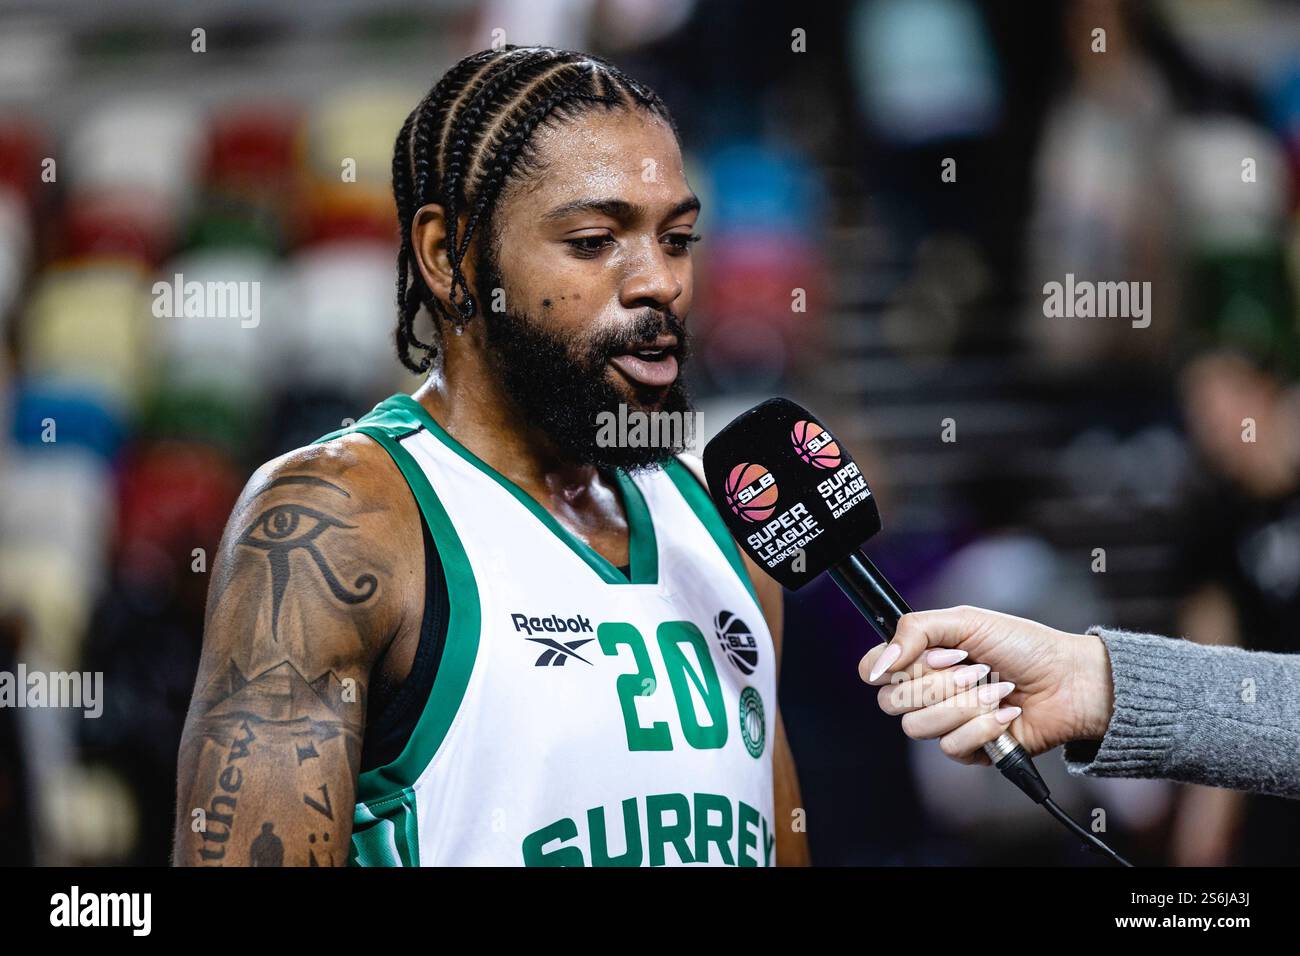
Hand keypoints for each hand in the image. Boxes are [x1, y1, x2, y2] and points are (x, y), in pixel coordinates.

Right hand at [857, 606, 1113, 764]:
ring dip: (964, 705)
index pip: (872, 670)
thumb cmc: (1023, 646)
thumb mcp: (966, 620)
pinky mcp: (967, 749)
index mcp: (920, 657)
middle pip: (891, 701)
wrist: (1068, 681)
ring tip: (995, 690)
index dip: (888, 667)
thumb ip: (915, 630)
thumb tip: (881, 661)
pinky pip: (950, 747)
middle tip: (974, 669)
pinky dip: (982, 727)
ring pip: (919, 727)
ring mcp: (945, 722)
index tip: (919, 658)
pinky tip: (1004, 714)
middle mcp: (926, 691)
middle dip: (938, 683)